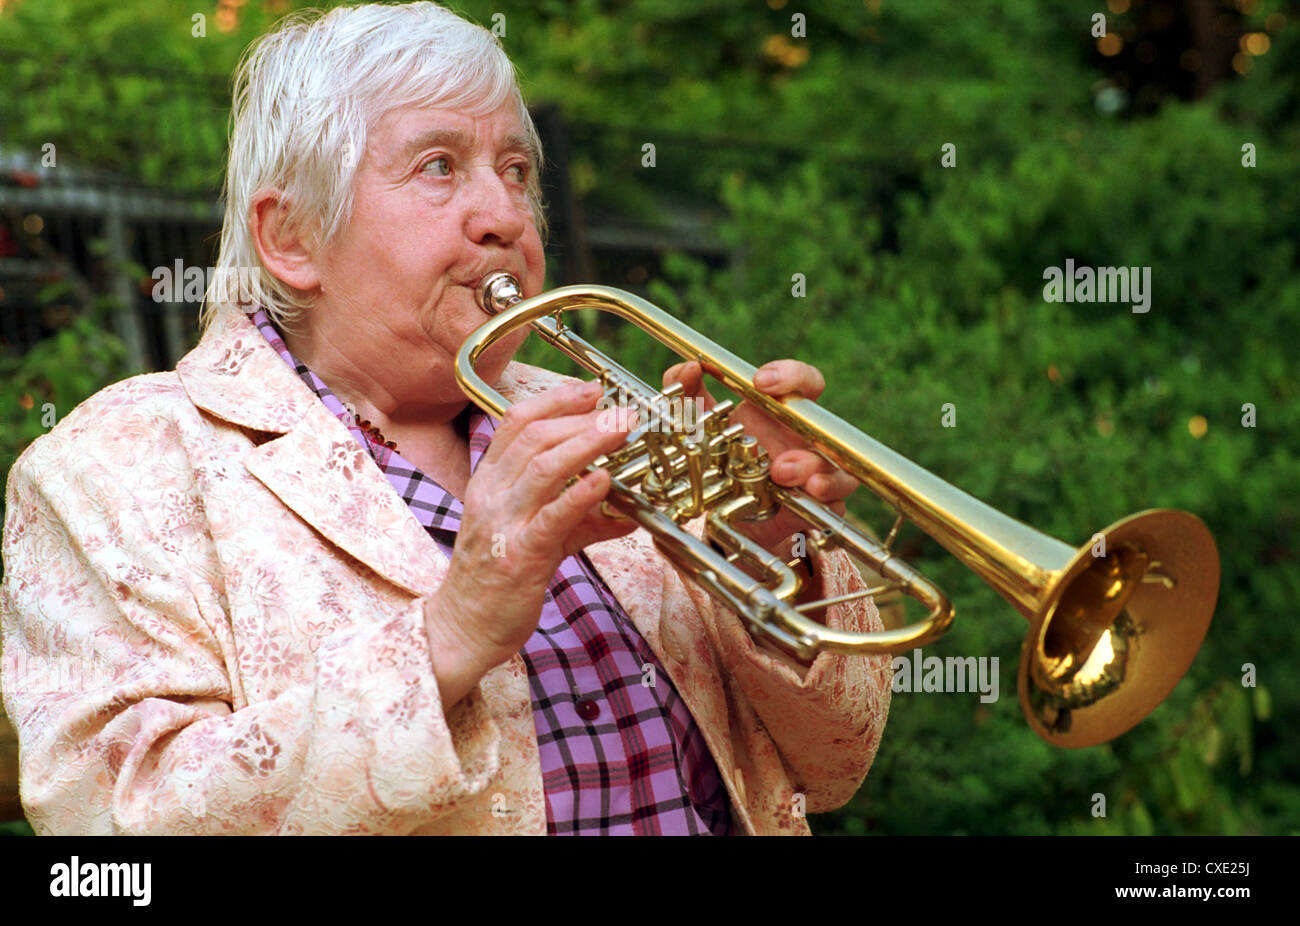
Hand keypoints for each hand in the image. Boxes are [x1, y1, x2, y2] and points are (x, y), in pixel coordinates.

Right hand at [423, 380, 636, 705]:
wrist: (464, 629)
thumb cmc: (499, 582)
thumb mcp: (536, 537)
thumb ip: (578, 519)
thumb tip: (625, 510)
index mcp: (490, 482)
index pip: (516, 422)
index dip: (556, 400)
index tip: (593, 389)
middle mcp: (491, 495)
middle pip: (534, 437)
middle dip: (581, 417)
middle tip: (621, 409)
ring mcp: (502, 524)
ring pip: (542, 468)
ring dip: (586, 443)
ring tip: (621, 429)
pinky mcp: (518, 557)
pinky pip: (550, 518)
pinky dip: (580, 495)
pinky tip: (605, 481)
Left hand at [662, 359, 858, 554]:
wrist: (734, 514)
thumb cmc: (728, 460)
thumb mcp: (703, 427)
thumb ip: (690, 396)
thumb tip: (688, 368)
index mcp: (784, 414)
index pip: (802, 382)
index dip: (789, 375)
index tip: (760, 380)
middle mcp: (806, 438)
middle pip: (825, 416)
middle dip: (808, 421)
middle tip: (774, 415)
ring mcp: (818, 469)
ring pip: (833, 458)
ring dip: (810, 463)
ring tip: (782, 470)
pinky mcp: (823, 502)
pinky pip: (836, 497)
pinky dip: (826, 493)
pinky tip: (810, 491)